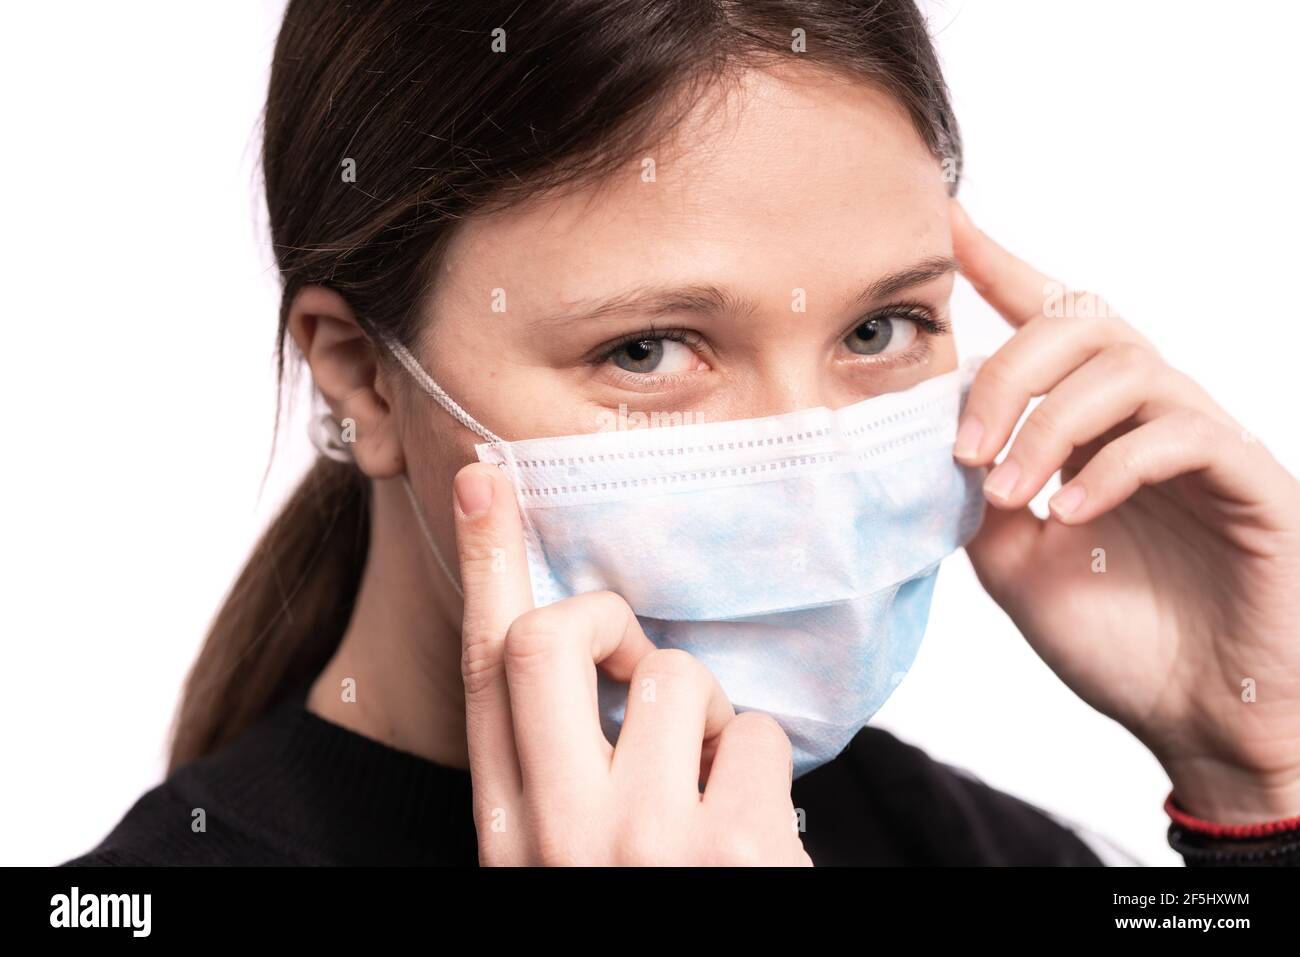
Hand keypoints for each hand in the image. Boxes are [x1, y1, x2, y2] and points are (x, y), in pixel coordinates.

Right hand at [450, 462, 812, 864]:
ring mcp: (643, 847)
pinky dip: (759, 765)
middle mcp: (556, 837)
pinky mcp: (731, 856)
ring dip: (703, 716)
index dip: (482, 564)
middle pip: (547, 642)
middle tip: (635, 662)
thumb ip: (559, 775)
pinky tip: (753, 831)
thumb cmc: (636, 912)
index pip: (479, 673)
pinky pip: (752, 732)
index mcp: (504, 836)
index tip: (484, 477)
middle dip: (599, 619)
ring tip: (708, 789)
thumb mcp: (563, 862)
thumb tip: (608, 669)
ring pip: (673, 677)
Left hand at [950, 199, 1299, 823]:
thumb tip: (932, 436)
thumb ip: (980, 490)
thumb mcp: (1016, 559)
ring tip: (1007, 494)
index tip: (944, 222)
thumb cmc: (1117, 636)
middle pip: (1085, 322)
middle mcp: (1151, 414)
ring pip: (1127, 369)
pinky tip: (1067, 515)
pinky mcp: (1251, 479)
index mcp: (1092, 423)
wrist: (1204, 719)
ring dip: (1048, 426)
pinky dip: (1108, 467)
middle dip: (1009, 371)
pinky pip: (1178, 434)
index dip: (997, 267)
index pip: (1048, 320)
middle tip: (964, 449)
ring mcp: (1205, 441)